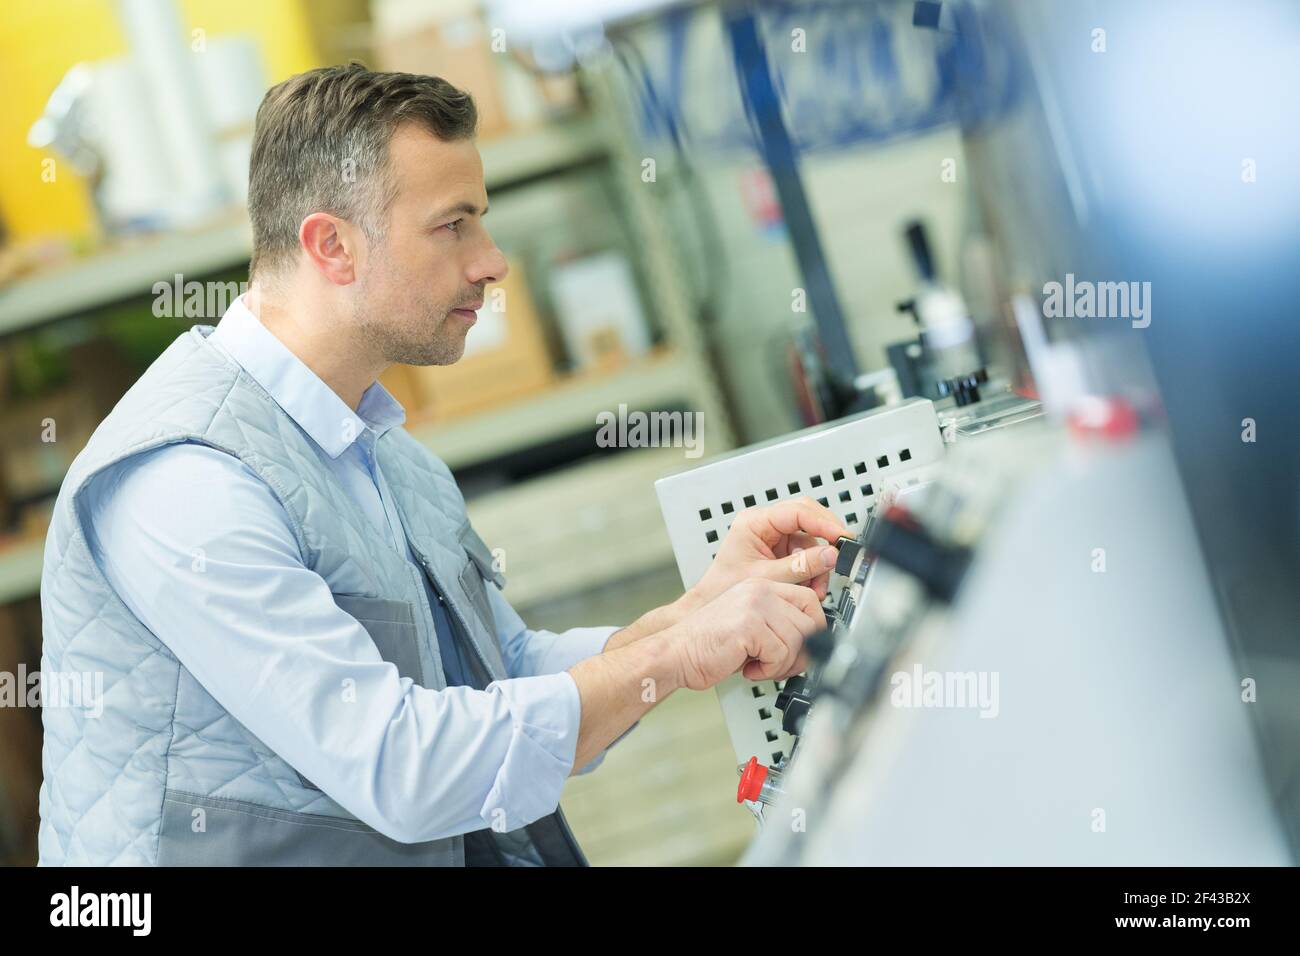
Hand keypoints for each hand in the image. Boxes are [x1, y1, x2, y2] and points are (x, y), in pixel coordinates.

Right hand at [665, 578, 826, 690]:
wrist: (676, 653)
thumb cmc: (707, 645)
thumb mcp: (749, 626)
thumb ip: (778, 626)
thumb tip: (812, 642)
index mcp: (761, 587)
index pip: (809, 600)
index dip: (812, 628)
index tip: (802, 646)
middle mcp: (760, 591)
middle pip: (810, 622)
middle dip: (800, 653)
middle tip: (778, 664)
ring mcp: (755, 605)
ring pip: (799, 640)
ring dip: (783, 665)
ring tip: (761, 667)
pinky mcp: (749, 625)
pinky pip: (781, 654)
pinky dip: (769, 670)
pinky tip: (750, 669)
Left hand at [691, 497, 847, 605]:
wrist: (712, 605)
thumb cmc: (724, 589)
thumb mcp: (767, 578)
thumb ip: (799, 567)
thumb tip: (829, 555)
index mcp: (754, 523)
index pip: (797, 511)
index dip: (823, 522)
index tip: (840, 536)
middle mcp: (764, 526)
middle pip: (807, 518)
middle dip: (825, 538)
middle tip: (840, 553)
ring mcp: (773, 538)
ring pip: (810, 540)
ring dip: (819, 563)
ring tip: (816, 587)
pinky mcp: (780, 552)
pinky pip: (806, 554)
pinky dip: (813, 571)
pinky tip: (809, 587)